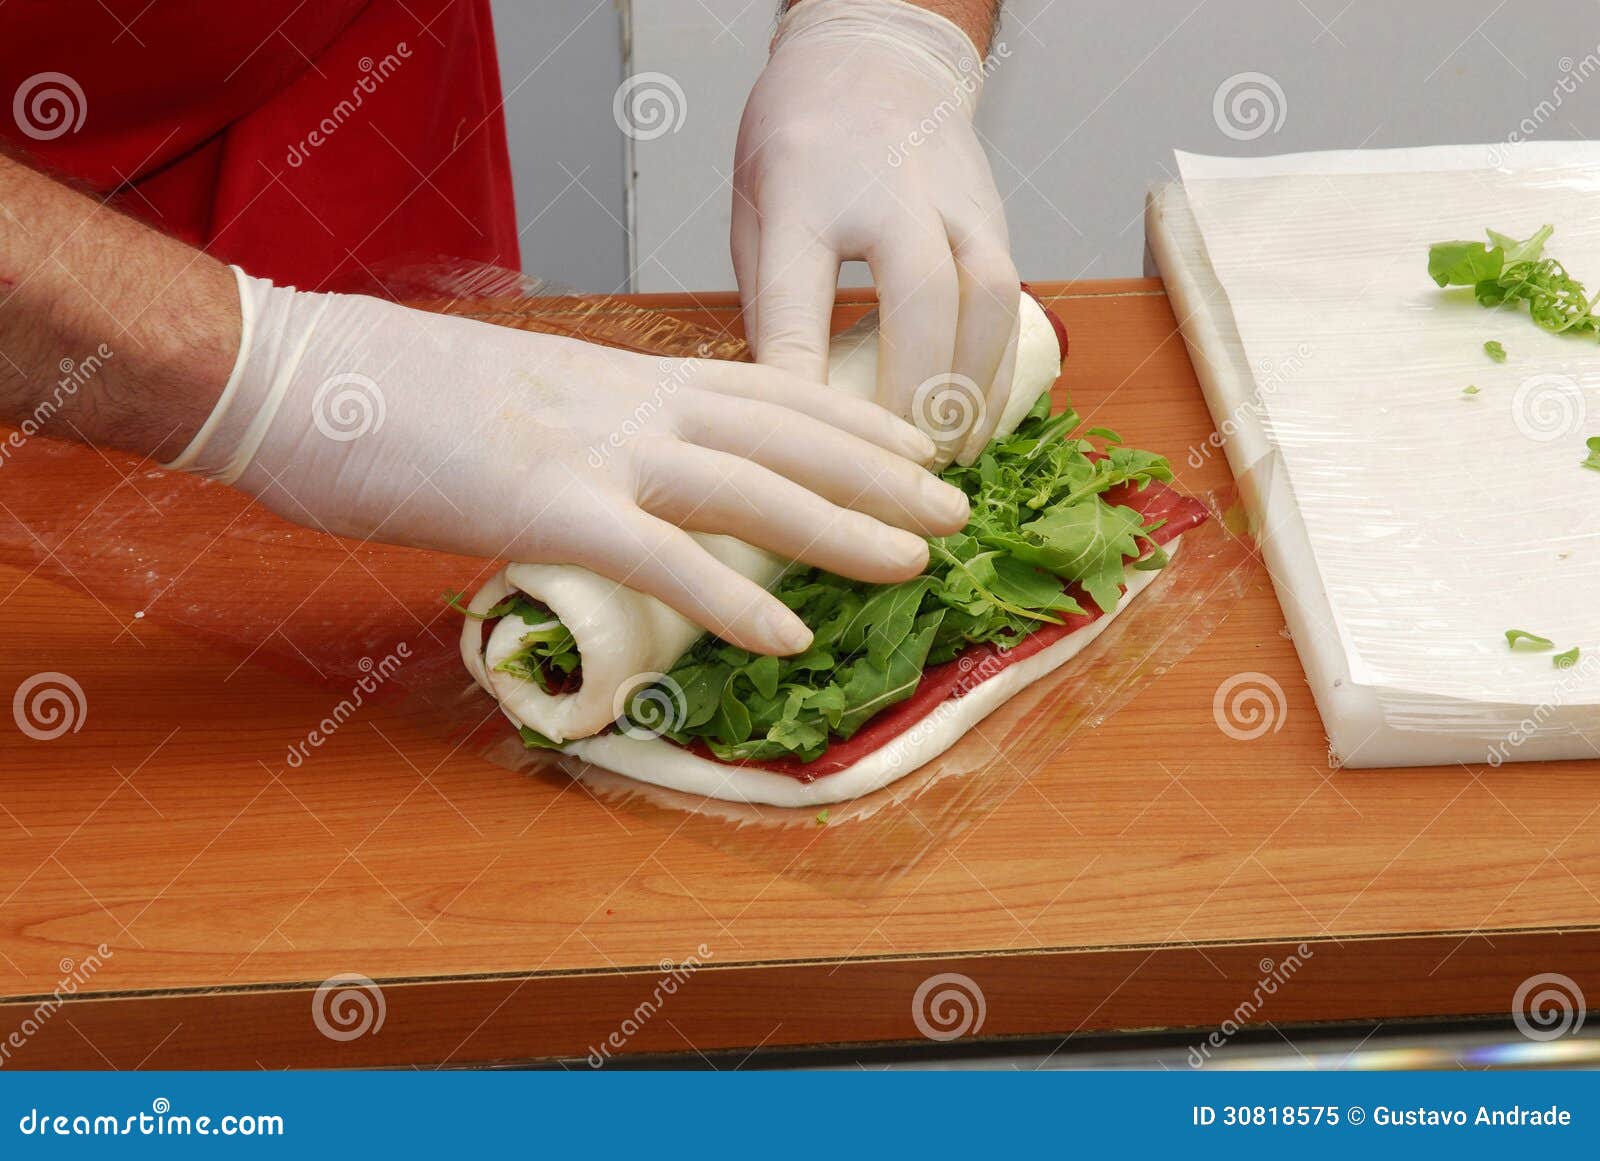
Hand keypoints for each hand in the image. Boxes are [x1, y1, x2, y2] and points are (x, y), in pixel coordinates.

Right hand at [169, 271, 970, 655]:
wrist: (303, 375)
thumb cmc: (400, 397)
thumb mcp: (524, 402)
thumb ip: (592, 435)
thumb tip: (629, 480)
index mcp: (625, 378)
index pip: (767, 389)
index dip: (849, 418)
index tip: (912, 442)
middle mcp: (631, 403)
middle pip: (785, 433)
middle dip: (881, 472)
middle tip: (956, 507)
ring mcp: (594, 451)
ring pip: (750, 487)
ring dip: (841, 527)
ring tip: (917, 561)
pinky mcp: (545, 504)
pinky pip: (661, 558)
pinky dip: (732, 597)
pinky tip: (788, 633)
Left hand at [732, 0, 1016, 465]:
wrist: (875, 60)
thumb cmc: (800, 144)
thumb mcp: (754, 209)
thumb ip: (769, 302)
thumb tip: (785, 408)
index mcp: (802, 186)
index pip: (801, 291)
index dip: (803, 373)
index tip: (805, 442)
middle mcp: (889, 189)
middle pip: (921, 296)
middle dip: (915, 392)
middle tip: (899, 467)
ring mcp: (953, 199)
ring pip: (986, 299)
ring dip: (971, 389)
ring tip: (948, 456)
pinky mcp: (995, 217)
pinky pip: (1011, 301)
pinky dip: (998, 369)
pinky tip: (976, 419)